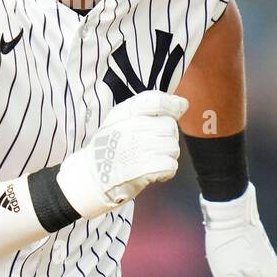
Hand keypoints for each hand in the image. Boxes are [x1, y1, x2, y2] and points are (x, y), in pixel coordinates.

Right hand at [57, 90, 187, 217]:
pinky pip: (170, 165)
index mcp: (126, 111)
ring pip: (172, 147)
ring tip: (152, 158)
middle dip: (168, 138)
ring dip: (167, 156)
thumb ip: (154, 107)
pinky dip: (166, 171)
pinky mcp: (142, 169)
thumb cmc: (111, 145)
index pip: (157, 101)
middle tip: (154, 146)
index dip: (171, 107)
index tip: (172, 115)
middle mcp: (131, 128)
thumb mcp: (124, 118)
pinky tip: (155, 171)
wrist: (93, 176)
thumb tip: (183, 103)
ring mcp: (136, 149)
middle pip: (170, 126)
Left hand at [201, 183, 276, 276]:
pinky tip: (229, 254)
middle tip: (226, 266)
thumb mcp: (227, 276)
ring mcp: (267, 264)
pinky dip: (233, 268)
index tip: (229, 274)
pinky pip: (244, 273)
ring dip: (232, 276)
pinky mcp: (259, 256)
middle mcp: (274, 274)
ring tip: (228, 258)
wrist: (229, 210)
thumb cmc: (227, 243)